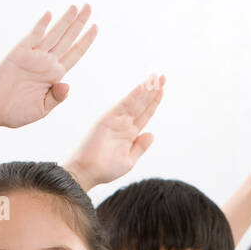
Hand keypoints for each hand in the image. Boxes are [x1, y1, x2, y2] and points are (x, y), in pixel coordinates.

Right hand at [0, 5, 97, 129]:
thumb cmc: (15, 112)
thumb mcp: (42, 109)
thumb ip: (56, 97)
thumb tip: (67, 84)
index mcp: (54, 76)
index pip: (75, 54)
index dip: (86, 41)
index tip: (96, 27)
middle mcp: (46, 63)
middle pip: (68, 39)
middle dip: (79, 23)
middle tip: (89, 7)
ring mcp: (33, 56)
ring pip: (54, 34)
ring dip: (65, 20)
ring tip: (77, 6)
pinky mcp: (19, 53)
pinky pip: (33, 36)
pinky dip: (41, 25)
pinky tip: (50, 14)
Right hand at [64, 74, 165, 190]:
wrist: (88, 173)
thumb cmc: (106, 169)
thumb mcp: (129, 160)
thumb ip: (140, 147)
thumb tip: (152, 134)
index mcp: (130, 133)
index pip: (145, 114)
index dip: (154, 102)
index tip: (163, 89)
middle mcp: (124, 124)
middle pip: (142, 104)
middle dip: (152, 90)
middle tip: (162, 76)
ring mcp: (117, 120)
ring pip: (135, 102)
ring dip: (145, 89)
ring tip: (155, 77)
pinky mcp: (109, 119)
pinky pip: (124, 105)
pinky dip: (133, 96)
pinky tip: (142, 87)